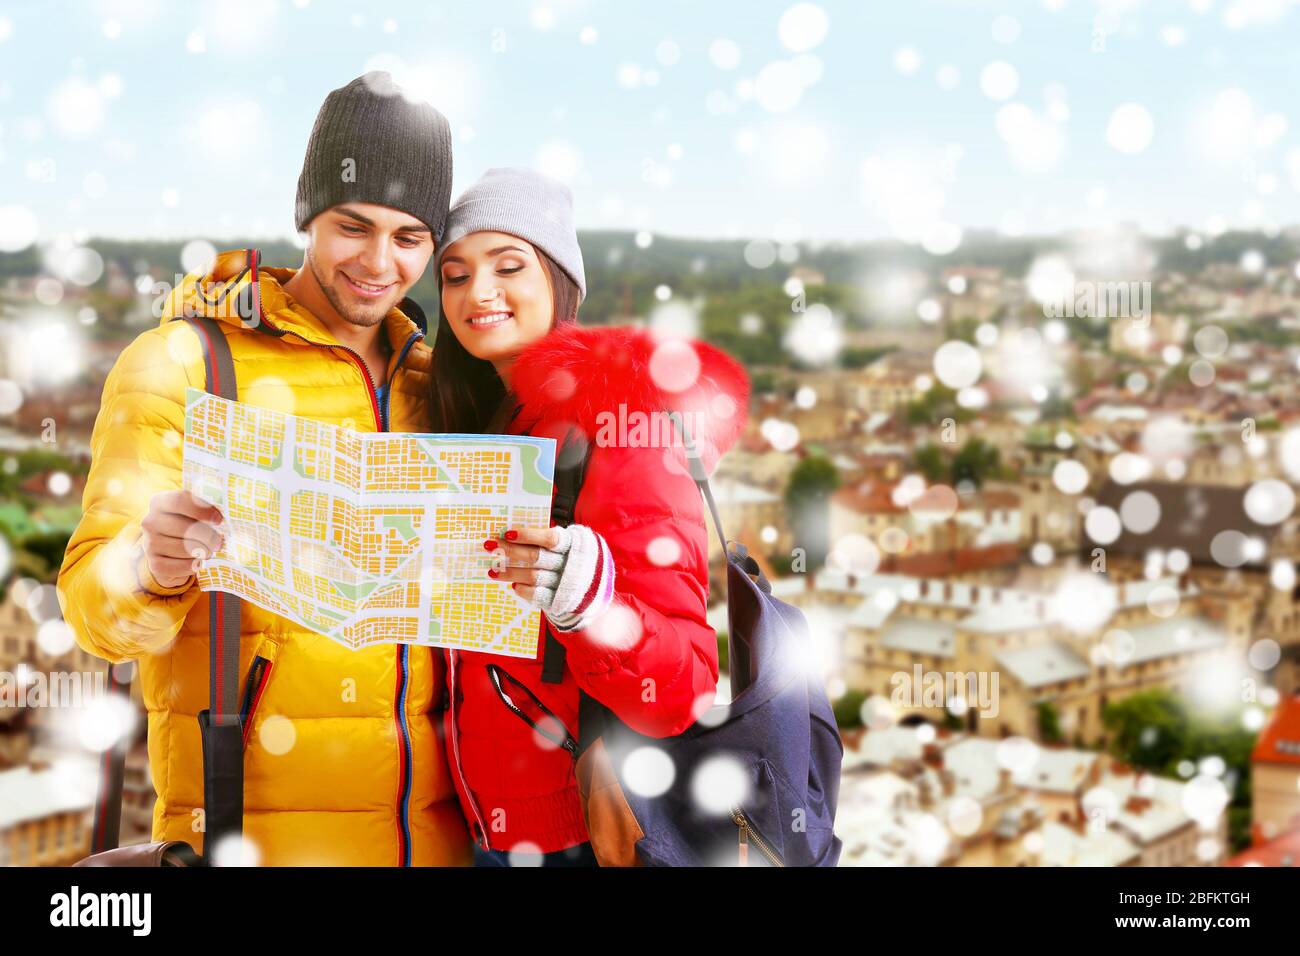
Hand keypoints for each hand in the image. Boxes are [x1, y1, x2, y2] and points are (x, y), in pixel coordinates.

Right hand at [140, 490, 225, 589]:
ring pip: (185, 548)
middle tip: (218, 541)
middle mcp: (150, 521)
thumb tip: (222, 518)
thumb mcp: (193, 513)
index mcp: (160, 502)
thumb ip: (205, 509)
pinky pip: (182, 566)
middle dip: (208, 536)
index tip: (219, 520)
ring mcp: (149, 544)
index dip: (203, 510)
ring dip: (203, 551)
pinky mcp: (154, 564)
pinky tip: (197, 561)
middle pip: (186, 528)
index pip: (180, 500)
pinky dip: (195, 565)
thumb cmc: (189, 526)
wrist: (170, 552)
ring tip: (208, 550)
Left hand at [485, 524, 615, 631]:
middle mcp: (571, 564)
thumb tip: (515, 534)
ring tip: (492, 570)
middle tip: (490, 545)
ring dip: (510, 572)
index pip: (549, 538)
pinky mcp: (561, 601)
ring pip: (532, 576)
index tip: (506, 532)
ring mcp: (566, 584)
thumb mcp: (574, 544)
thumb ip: (553, 539)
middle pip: (535, 557)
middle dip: (510, 551)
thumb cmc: (578, 559)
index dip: (528, 535)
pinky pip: (538, 596)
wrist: (598, 590)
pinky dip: (524, 590)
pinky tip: (513, 585)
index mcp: (576, 545)